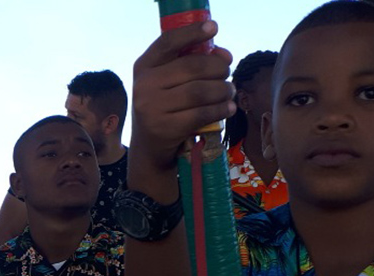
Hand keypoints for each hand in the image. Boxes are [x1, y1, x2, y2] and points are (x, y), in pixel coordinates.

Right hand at [130, 21, 233, 182]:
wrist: (150, 149)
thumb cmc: (165, 109)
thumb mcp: (168, 83)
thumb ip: (191, 64)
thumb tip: (224, 54)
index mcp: (144, 66)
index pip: (169, 42)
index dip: (192, 32)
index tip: (213, 27)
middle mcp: (144, 85)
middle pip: (193, 67)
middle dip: (218, 68)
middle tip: (228, 74)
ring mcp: (152, 108)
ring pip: (200, 91)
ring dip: (223, 90)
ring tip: (230, 92)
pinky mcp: (165, 129)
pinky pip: (201, 114)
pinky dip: (220, 110)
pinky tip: (228, 108)